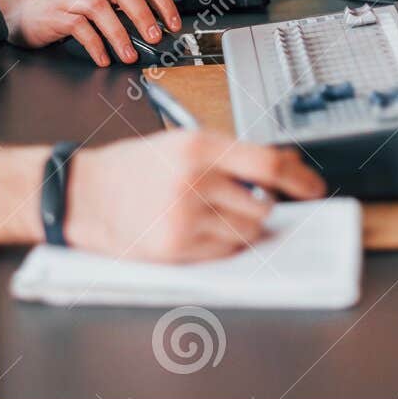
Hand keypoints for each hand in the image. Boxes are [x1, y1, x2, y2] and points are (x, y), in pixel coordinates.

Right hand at [5, 0, 180, 64]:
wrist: (20, 10)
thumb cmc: (63, 12)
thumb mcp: (95, 7)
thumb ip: (120, 15)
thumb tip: (153, 34)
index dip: (162, 1)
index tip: (173, 25)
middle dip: (143, 14)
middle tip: (155, 38)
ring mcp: (72, 1)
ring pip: (100, 8)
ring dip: (119, 33)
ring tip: (129, 56)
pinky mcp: (56, 17)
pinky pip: (78, 27)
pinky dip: (94, 44)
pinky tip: (102, 59)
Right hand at [63, 131, 325, 260]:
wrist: (82, 193)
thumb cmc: (130, 168)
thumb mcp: (178, 144)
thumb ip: (228, 157)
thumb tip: (280, 175)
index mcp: (197, 145)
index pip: (270, 164)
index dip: (302, 179)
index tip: (315, 189)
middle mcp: (194, 180)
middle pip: (263, 205)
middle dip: (260, 207)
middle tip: (240, 202)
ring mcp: (185, 217)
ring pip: (246, 233)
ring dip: (240, 228)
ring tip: (209, 216)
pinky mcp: (176, 248)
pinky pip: (223, 253)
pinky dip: (219, 246)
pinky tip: (194, 231)